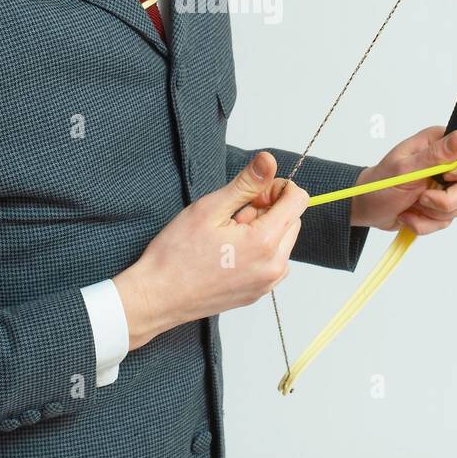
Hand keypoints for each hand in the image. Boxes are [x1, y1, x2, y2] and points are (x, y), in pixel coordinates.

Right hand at [113, 151, 308, 347]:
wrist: (158, 297)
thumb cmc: (177, 254)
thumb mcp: (210, 208)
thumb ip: (246, 183)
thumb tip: (269, 160)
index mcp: (265, 242)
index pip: (298, 200)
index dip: (276, 187)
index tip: (251, 192)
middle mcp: (274, 266)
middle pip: (292, 219)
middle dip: (268, 209)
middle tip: (232, 215)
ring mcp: (267, 283)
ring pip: (283, 241)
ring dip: (264, 230)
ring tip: (227, 236)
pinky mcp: (258, 292)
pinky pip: (272, 261)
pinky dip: (258, 250)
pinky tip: (228, 252)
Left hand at [349, 126, 456, 235]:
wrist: (368, 208)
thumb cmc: (380, 183)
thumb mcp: (403, 168)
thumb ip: (434, 155)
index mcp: (443, 143)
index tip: (447, 176)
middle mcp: (452, 161)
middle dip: (449, 198)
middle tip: (422, 197)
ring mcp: (452, 185)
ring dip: (436, 212)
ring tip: (414, 204)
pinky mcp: (448, 206)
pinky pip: (453, 220)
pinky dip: (429, 223)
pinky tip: (412, 214)